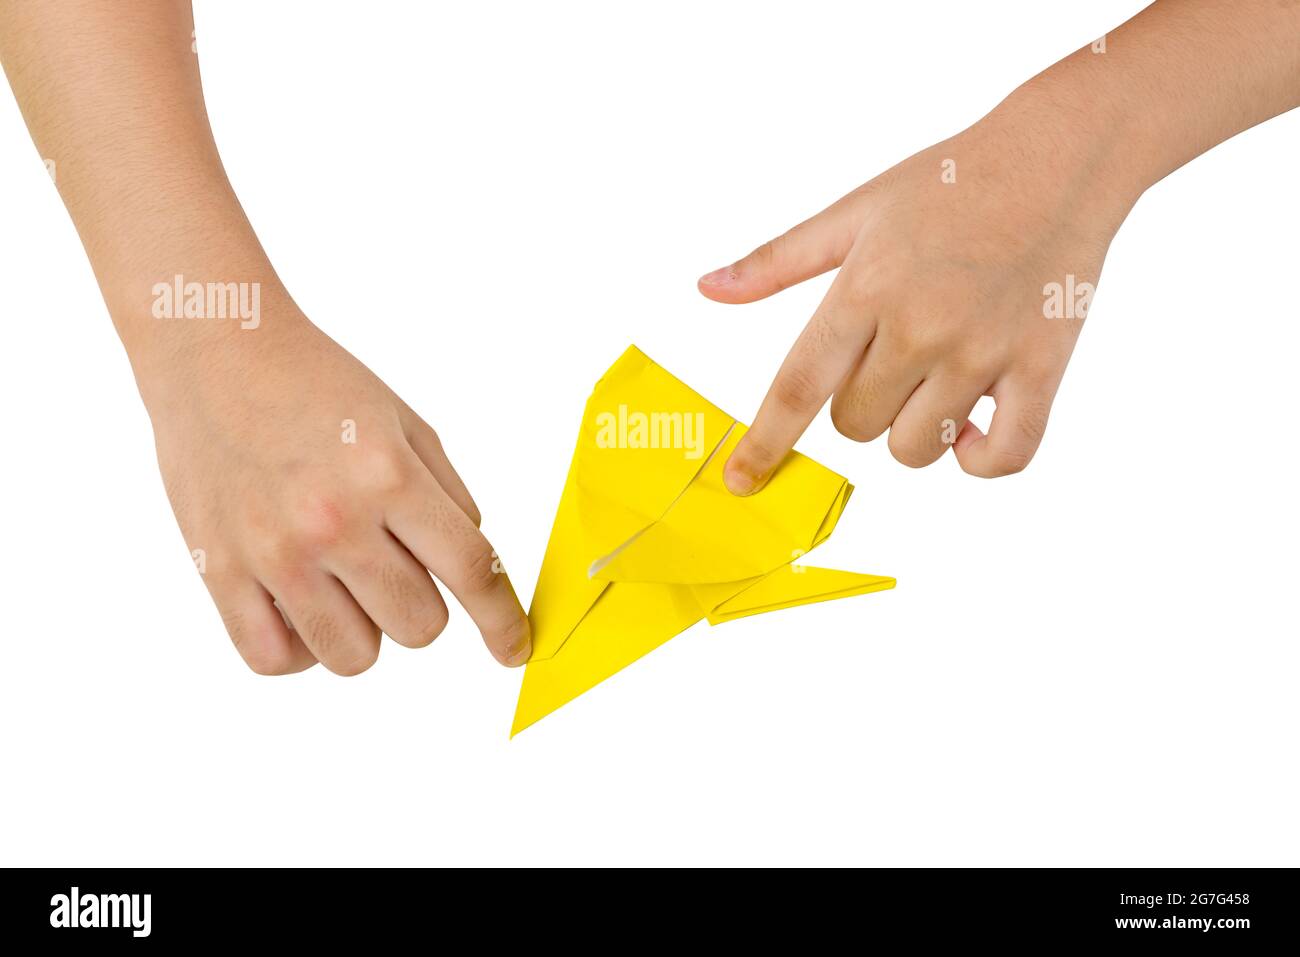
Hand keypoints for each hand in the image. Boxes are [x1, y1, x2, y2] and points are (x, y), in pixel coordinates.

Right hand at [147, 302, 530, 674]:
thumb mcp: (406, 423)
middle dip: (420, 604)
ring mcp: (273, 552)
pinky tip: (302, 609)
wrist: (216, 352)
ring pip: (354, 656)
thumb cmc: (316, 385)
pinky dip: (300, 650)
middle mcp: (332, 520)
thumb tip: (474, 569)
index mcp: (388, 475)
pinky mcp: (218, 572)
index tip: (513, 649)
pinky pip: (274, 661)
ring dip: (364, 630)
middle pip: (419, 625)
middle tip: (390, 564)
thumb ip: (449, 497)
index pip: (470, 569)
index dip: (502, 620)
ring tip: (342, 584)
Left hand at [699, 104, 1135, 492]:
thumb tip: (708, 290)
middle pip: (854, 426)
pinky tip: (970, 427)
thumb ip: (778, 261)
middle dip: (859, 405)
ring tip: (934, 378)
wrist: (1059, 157)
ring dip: (912, 430)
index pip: (798, 387)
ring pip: (914, 449)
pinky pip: (1002, 457)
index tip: (741, 480)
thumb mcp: (855, 211)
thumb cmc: (950, 183)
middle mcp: (920, 326)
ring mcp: (983, 351)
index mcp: (865, 288)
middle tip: (892, 354)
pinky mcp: (1041, 368)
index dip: (764, 443)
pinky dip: (977, 457)